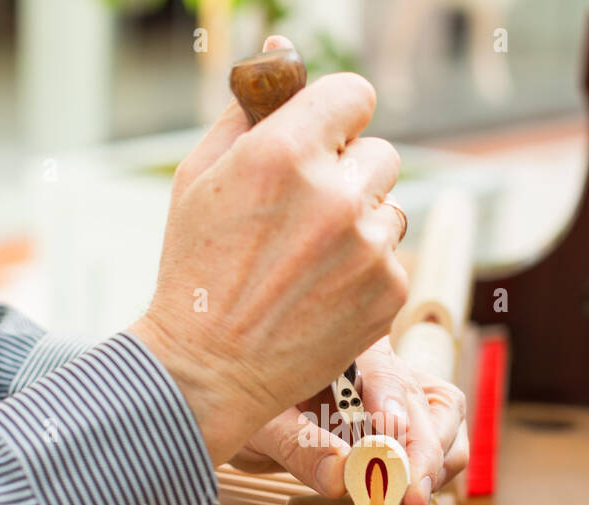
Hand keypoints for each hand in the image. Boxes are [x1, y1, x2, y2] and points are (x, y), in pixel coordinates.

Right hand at [130, 35, 408, 463]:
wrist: (208, 369)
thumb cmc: (195, 269)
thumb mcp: (200, 177)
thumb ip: (246, 110)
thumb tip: (281, 50)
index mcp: (284, 151)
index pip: (354, 95)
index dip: (338, 116)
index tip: (326, 137)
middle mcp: (335, 194)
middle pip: (379, 152)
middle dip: (348, 174)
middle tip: (306, 214)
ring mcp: (367, 246)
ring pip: (390, 207)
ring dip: (361, 223)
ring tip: (310, 260)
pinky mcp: (387, 290)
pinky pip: (393, 256)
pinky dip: (366, 270)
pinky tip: (321, 292)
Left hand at [229, 337, 468, 504]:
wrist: (254, 417)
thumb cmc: (254, 409)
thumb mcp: (262, 425)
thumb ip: (299, 447)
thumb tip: (341, 477)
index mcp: (351, 345)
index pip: (385, 368)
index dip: (392, 402)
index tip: (388, 434)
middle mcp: (388, 365)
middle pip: (427, 401)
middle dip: (423, 451)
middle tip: (408, 496)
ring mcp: (408, 394)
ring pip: (447, 423)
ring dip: (436, 465)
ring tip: (407, 502)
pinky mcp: (415, 425)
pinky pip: (444, 446)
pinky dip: (434, 475)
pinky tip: (406, 498)